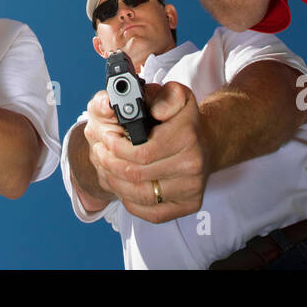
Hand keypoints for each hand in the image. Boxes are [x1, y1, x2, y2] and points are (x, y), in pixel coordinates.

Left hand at [84, 82, 208, 222]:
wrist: (207, 143)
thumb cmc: (182, 119)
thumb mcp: (174, 94)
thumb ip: (159, 95)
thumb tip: (150, 110)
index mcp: (187, 135)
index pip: (141, 152)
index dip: (115, 147)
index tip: (104, 138)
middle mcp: (192, 164)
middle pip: (136, 174)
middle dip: (109, 162)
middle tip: (99, 151)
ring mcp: (191, 188)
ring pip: (140, 195)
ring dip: (114, 182)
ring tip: (105, 167)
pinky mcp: (188, 205)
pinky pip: (150, 212)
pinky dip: (129, 201)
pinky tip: (122, 185)